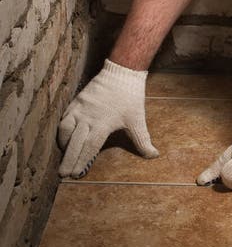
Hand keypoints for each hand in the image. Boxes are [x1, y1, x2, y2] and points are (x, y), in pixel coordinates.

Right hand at [58, 58, 158, 177]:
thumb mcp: (138, 119)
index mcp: (103, 124)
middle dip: (68, 159)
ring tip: (64, 155)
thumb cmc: (130, 96)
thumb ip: (143, 140)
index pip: (89, 147)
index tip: (76, 175)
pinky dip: (62, 129)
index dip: (82, 162)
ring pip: (65, 129)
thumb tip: (154, 156)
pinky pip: (64, 117)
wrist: (122, 71)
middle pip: (74, 143)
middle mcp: (89, 117)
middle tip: (63, 174)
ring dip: (63, 144)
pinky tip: (64, 136)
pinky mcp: (77, 100)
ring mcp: (81, 108)